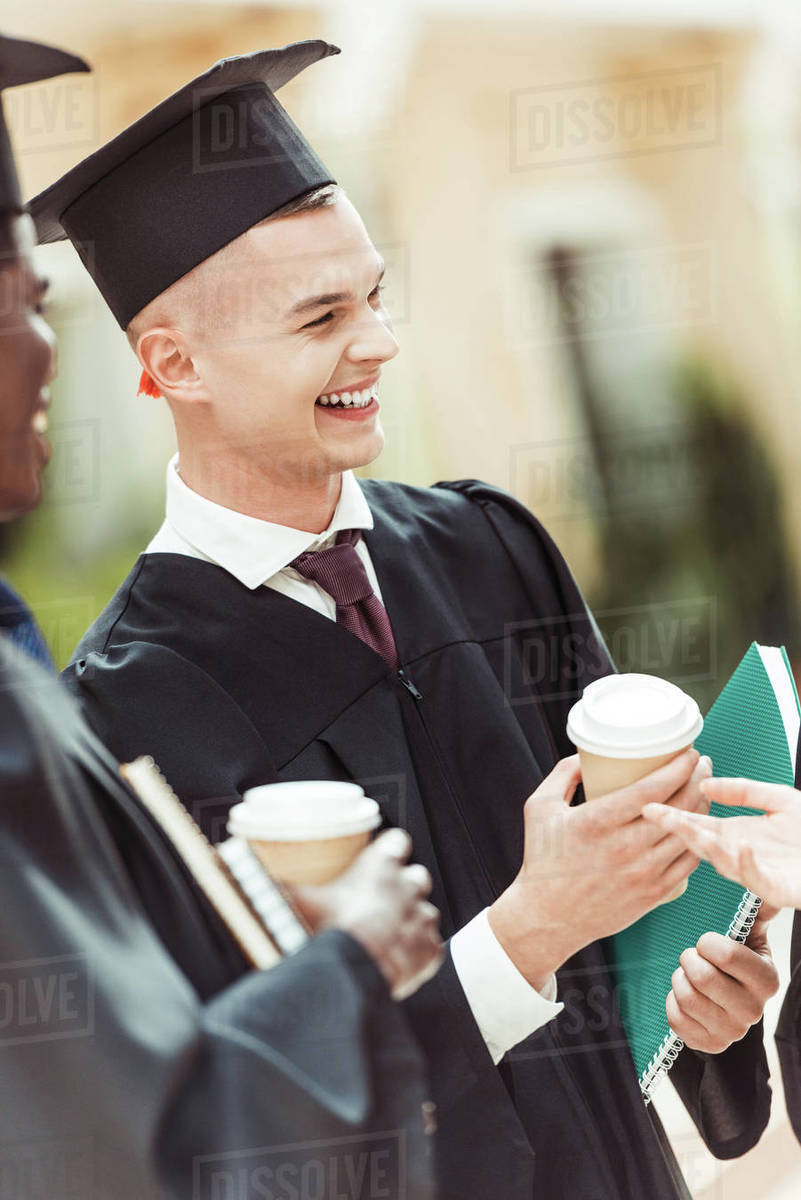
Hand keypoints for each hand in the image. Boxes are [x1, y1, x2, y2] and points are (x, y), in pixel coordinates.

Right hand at [291, 828, 443, 997]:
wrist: (356, 972)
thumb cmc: (334, 931)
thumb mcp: (300, 902)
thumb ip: (282, 886)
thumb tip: (258, 877)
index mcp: (380, 867)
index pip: (397, 841)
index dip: (392, 847)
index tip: (384, 853)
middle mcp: (407, 888)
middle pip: (416, 876)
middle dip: (404, 885)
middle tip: (382, 900)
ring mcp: (422, 919)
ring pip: (426, 911)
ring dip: (412, 919)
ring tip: (389, 933)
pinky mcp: (430, 950)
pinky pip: (431, 945)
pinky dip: (419, 951)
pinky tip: (400, 958)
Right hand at [489, 749, 712, 988]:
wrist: (546, 917)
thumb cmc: (542, 859)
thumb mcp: (539, 807)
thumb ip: (563, 774)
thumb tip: (588, 755)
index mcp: (597, 821)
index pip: (652, 788)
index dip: (679, 767)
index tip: (690, 753)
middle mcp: (624, 847)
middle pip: (679, 807)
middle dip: (699, 779)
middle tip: (702, 765)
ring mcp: (643, 873)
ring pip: (689, 833)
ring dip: (703, 807)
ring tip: (704, 790)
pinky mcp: (654, 894)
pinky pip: (689, 861)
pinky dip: (697, 840)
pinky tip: (698, 826)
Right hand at [643, 777, 800, 908]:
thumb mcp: (780, 799)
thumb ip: (743, 790)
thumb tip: (706, 784)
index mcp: (740, 834)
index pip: (700, 825)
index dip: (676, 816)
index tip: (651, 805)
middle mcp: (743, 855)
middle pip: (703, 844)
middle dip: (680, 831)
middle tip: (658, 817)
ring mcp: (758, 873)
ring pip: (724, 864)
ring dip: (708, 848)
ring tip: (692, 831)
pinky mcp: (777, 889)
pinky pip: (757, 879)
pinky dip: (747, 865)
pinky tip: (740, 848)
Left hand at [666, 906, 779, 1051]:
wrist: (727, 998)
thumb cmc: (735, 959)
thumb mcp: (750, 932)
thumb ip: (757, 908)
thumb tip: (761, 884)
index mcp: (768, 980)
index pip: (726, 954)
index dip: (706, 942)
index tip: (705, 941)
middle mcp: (754, 1011)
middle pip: (702, 977)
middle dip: (689, 959)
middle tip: (691, 957)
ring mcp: (732, 1032)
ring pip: (687, 997)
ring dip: (679, 979)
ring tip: (687, 975)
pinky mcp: (710, 1045)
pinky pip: (677, 1020)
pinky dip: (672, 1003)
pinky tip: (683, 996)